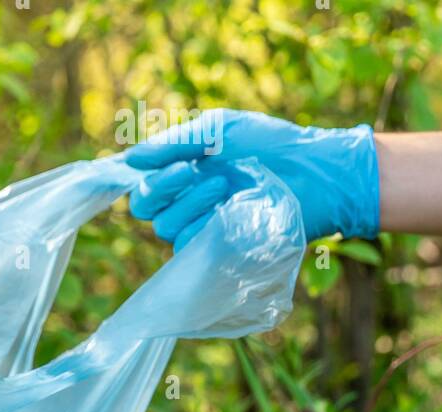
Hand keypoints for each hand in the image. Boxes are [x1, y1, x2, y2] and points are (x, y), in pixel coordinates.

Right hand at [124, 109, 378, 246]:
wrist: (311, 173)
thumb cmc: (270, 146)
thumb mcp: (221, 131)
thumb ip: (176, 141)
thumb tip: (130, 159)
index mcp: (181, 172)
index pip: (141, 181)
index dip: (140, 175)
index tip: (154, 160)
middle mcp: (183, 202)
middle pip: (143, 206)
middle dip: (161, 187)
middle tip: (188, 169)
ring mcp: (197, 228)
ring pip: (164, 226)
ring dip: (190, 203)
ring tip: (224, 185)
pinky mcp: (214, 251)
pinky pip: (188, 245)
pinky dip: (203, 226)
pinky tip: (229, 210)